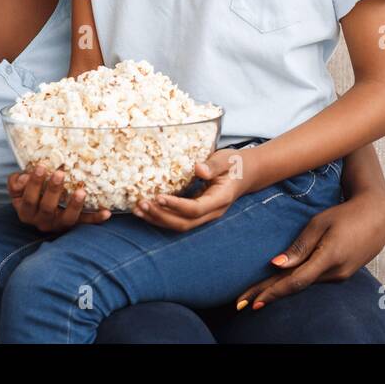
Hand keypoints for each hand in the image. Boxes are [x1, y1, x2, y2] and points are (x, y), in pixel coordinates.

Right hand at [9, 165, 110, 232]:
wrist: (37, 213)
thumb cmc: (29, 194)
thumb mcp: (18, 189)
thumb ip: (16, 182)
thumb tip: (24, 178)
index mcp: (26, 212)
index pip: (29, 199)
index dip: (34, 184)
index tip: (41, 167)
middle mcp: (41, 221)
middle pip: (47, 208)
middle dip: (54, 190)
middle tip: (60, 173)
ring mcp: (58, 224)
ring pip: (67, 218)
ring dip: (74, 205)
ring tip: (81, 191)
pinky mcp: (73, 225)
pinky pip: (85, 223)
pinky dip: (96, 218)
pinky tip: (107, 212)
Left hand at [132, 147, 251, 231]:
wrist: (246, 173)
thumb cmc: (236, 163)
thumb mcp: (226, 159)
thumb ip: (213, 165)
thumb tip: (198, 169)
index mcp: (220, 199)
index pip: (195, 209)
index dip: (176, 205)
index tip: (158, 196)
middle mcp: (212, 212)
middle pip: (184, 223)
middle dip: (161, 216)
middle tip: (142, 204)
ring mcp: (205, 215)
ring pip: (179, 225)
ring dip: (158, 219)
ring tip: (138, 210)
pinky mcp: (197, 213)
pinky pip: (178, 219)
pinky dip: (161, 216)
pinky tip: (146, 210)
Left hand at [234, 188, 384, 310]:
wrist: (378, 215)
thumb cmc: (346, 214)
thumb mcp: (320, 223)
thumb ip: (299, 246)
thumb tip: (276, 264)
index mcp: (328, 259)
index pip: (295, 282)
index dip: (272, 293)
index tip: (252, 302)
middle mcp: (335, 273)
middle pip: (295, 287)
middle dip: (268, 294)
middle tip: (242, 304)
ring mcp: (340, 276)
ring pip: (304, 284)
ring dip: (280, 290)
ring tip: (256, 296)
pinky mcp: (343, 274)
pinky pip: (314, 280)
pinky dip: (296, 284)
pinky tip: (282, 286)